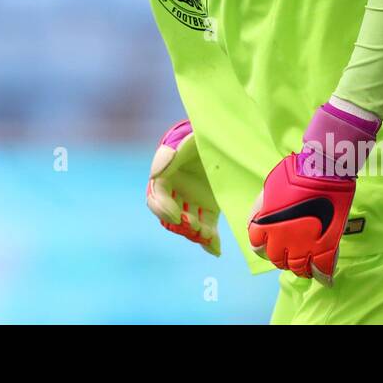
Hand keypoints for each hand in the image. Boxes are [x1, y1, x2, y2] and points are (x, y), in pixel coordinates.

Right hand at [146, 118, 220, 256]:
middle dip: (180, 224)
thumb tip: (154, 174)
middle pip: (169, 215)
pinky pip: (206, 226)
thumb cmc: (204, 134)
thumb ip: (170, 153)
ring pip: (187, 223)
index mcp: (167, 171)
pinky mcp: (209, 206)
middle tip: (196, 228)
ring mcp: (192, 198)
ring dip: (195, 233)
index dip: (163, 208)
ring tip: (208, 236)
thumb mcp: (188, 139)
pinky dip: (209, 240)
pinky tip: (215, 249)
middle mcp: (176, 188)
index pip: (156, 194)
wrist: (228, 134)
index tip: (178, 216)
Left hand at [247, 99, 380, 285]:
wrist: (322, 170)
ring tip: (305, 266)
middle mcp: (280, 239)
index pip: (257, 247)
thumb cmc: (294, 174)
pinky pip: (322, 269)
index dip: (264, 247)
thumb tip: (253, 226)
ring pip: (298, 268)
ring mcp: (303, 245)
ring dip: (300, 268)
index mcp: (263, 225)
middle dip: (282, 258)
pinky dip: (322, 275)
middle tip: (291, 253)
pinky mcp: (325, 246)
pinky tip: (324, 277)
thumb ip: (259, 210)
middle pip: (277, 260)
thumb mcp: (267, 190)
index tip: (271, 244)